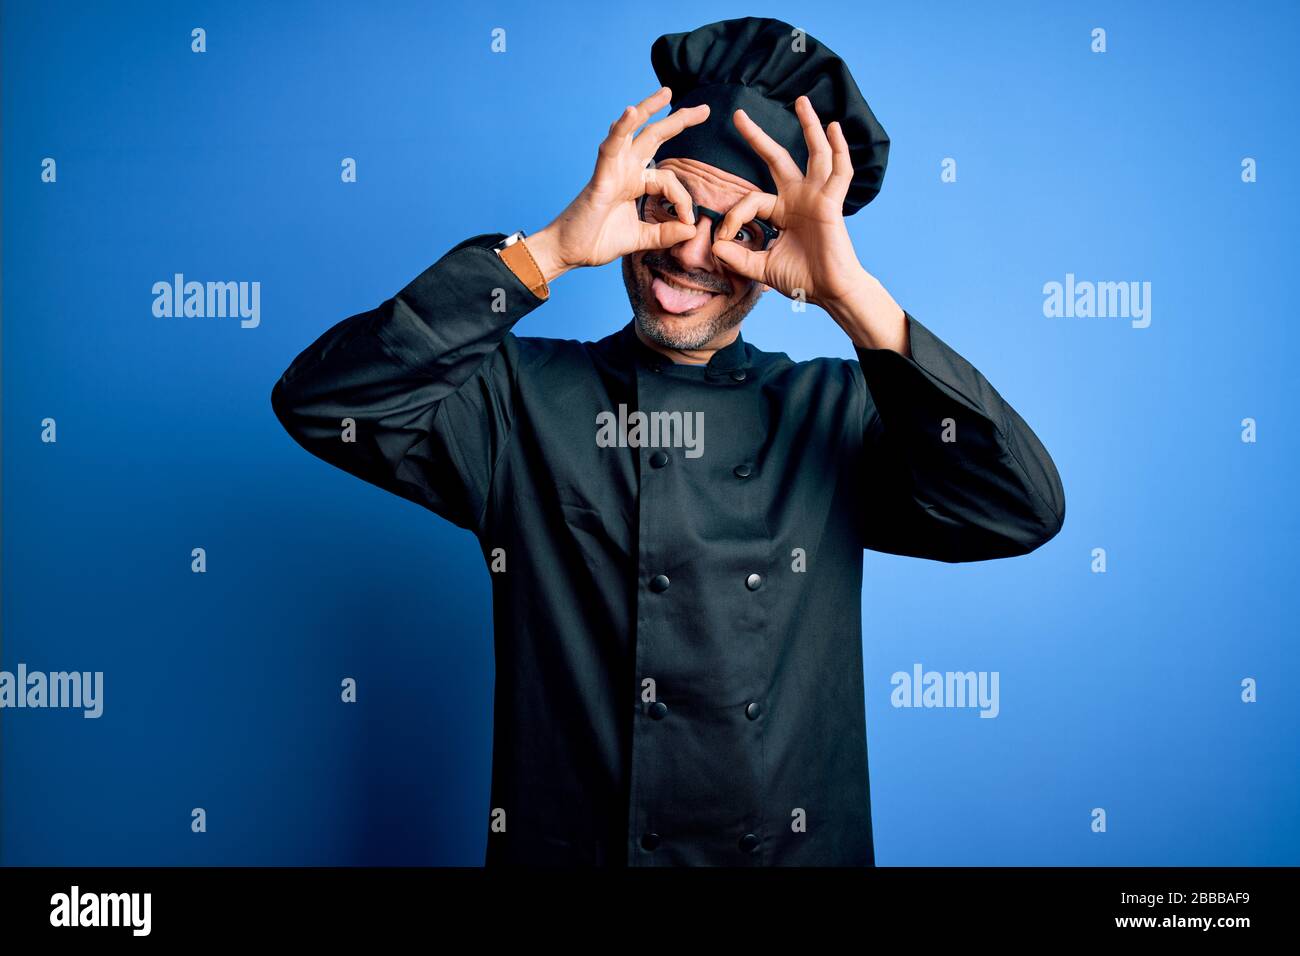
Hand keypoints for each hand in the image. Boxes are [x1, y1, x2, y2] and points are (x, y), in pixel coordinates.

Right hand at [528, 87, 708, 280]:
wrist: (569, 252)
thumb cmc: (596, 241)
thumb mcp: (640, 238)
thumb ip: (664, 234)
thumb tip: (691, 229)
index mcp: (634, 183)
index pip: (668, 179)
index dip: (683, 199)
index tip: (689, 221)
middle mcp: (625, 171)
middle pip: (654, 137)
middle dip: (678, 122)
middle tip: (705, 110)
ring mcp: (612, 170)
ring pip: (633, 132)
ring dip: (648, 109)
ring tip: (666, 92)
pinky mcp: (600, 177)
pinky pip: (611, 147)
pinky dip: (621, 128)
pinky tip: (630, 111)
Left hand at [710, 96, 906, 351]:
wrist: (829, 292)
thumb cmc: (801, 279)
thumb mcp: (761, 268)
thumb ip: (739, 258)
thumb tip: (715, 247)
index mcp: (781, 212)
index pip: (750, 201)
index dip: (733, 217)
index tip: (723, 239)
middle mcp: (798, 198)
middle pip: (777, 158)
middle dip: (758, 137)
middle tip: (738, 115)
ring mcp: (817, 197)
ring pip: (814, 154)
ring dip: (809, 126)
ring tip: (802, 101)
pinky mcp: (832, 202)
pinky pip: (839, 171)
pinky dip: (839, 149)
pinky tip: (835, 128)